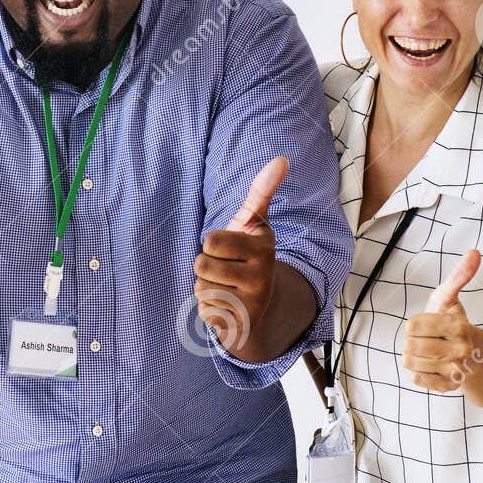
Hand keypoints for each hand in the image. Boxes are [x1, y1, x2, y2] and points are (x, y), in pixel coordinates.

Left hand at [195, 156, 286, 351]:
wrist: (262, 304)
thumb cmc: (248, 254)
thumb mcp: (254, 222)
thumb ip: (262, 191)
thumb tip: (281, 159)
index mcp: (264, 247)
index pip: (210, 240)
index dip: (213, 243)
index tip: (231, 248)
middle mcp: (263, 275)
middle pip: (201, 265)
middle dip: (206, 266)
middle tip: (226, 268)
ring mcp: (252, 303)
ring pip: (200, 288)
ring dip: (206, 287)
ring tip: (227, 286)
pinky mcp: (240, 324)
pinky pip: (204, 311)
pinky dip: (209, 308)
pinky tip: (228, 306)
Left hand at [404, 249, 481, 392]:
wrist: (479, 358)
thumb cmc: (457, 325)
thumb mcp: (453, 300)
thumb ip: (459, 276)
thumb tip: (474, 252)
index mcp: (459, 326)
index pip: (412, 326)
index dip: (415, 324)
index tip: (427, 324)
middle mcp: (460, 351)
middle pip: (410, 345)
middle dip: (412, 340)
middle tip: (426, 339)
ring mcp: (455, 371)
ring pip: (411, 362)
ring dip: (413, 355)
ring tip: (428, 351)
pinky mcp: (449, 386)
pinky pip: (417, 379)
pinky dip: (418, 371)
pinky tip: (430, 365)